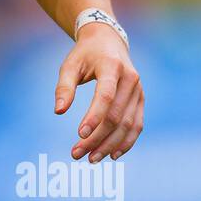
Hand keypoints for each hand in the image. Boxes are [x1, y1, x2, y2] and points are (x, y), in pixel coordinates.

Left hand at [54, 22, 143, 161]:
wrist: (108, 41)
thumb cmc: (85, 54)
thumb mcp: (70, 65)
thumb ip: (64, 87)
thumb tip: (58, 111)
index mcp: (112, 67)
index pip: (105, 96)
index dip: (94, 117)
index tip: (79, 135)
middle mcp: (131, 79)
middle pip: (116, 115)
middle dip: (97, 138)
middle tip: (77, 154)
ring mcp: (139, 91)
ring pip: (128, 124)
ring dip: (110, 145)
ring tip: (91, 159)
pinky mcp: (141, 100)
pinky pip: (137, 124)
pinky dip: (126, 142)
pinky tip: (112, 155)